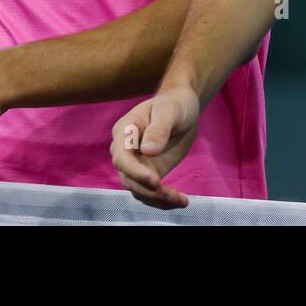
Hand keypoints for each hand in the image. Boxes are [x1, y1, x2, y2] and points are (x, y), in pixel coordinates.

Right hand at [111, 85, 200, 209]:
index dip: (135, 171)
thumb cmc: (175, 104)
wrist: (183, 108)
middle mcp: (126, 151)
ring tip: (182, 200)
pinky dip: (163, 201)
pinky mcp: (149, 173)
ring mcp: (136, 164)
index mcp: (125, 131)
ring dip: (158, 200)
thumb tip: (147, 151)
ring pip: (139, 190)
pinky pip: (150, 192)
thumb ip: (159, 129)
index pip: (122, 157)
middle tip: (173, 195)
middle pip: (128, 178)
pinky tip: (181, 201)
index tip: (155, 180)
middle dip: (149, 190)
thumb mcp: (170, 111)